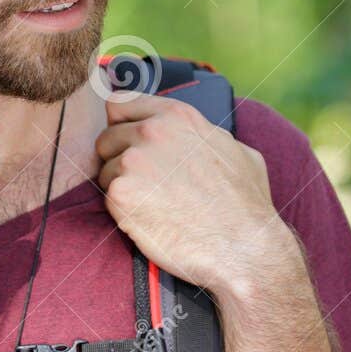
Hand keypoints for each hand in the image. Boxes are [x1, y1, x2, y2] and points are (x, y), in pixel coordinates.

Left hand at [94, 93, 291, 289]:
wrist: (242, 247)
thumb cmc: (246, 205)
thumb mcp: (237, 151)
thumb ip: (205, 135)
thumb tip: (198, 134)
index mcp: (177, 116)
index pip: (120, 104)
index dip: (120, 125)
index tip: (127, 142)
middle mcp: (151, 131)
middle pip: (106, 138)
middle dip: (117, 159)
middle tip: (144, 185)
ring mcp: (133, 161)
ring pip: (104, 170)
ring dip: (121, 187)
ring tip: (152, 206)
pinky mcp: (120, 194)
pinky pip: (107, 198)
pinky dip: (121, 211)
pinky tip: (147, 220)